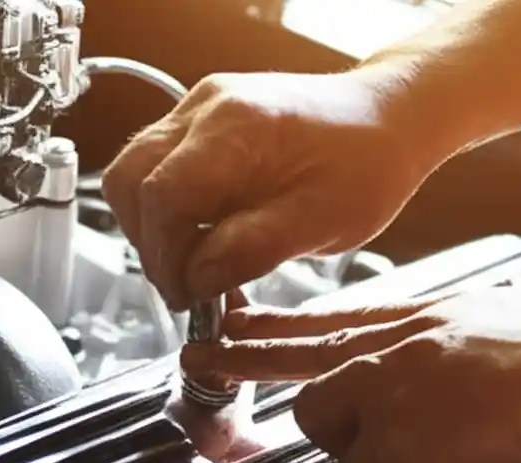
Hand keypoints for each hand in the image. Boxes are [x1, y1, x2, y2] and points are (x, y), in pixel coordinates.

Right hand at [101, 66, 443, 310]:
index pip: (162, 196)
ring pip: (133, 175)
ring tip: (196, 265)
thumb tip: (196, 278)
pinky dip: (168, 211)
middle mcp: (206, 109)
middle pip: (130, 181)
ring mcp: (198, 111)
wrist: (390, 121)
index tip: (189, 296)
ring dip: (153, 229)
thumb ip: (251, 250)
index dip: (166, 256)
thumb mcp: (320, 223)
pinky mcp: (201, 123)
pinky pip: (157, 168)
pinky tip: (203, 237)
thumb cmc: (366, 166)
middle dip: (150, 244)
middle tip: (186, 287)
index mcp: (234, 128)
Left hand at [181, 282, 520, 462]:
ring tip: (408, 459)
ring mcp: (385, 389)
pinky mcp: (393, 438)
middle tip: (197, 357)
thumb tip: (456, 357)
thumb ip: (457, 333)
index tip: (239, 318)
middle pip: (296, 354)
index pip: (331, 317)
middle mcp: (390, 346)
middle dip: (242, 357)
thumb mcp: (500, 314)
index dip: (280, 323)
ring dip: (356, 449)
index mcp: (418, 316)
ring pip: (322, 424)